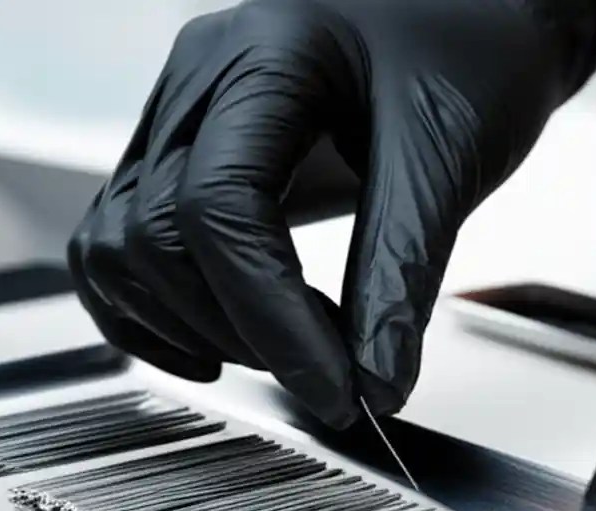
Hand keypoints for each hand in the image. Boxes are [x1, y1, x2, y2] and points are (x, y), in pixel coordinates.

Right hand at [68, 0, 595, 427]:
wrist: (474, 15)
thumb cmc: (468, 50)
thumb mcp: (448, 155)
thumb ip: (402, 271)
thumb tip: (374, 379)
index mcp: (266, 56)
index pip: (219, 207)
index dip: (269, 317)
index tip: (334, 387)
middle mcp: (201, 79)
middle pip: (156, 233)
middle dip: (238, 327)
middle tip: (329, 374)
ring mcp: (182, 115)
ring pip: (121, 245)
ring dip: (193, 324)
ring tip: (288, 348)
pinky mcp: (185, 155)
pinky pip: (122, 241)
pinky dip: (155, 309)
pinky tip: (220, 345)